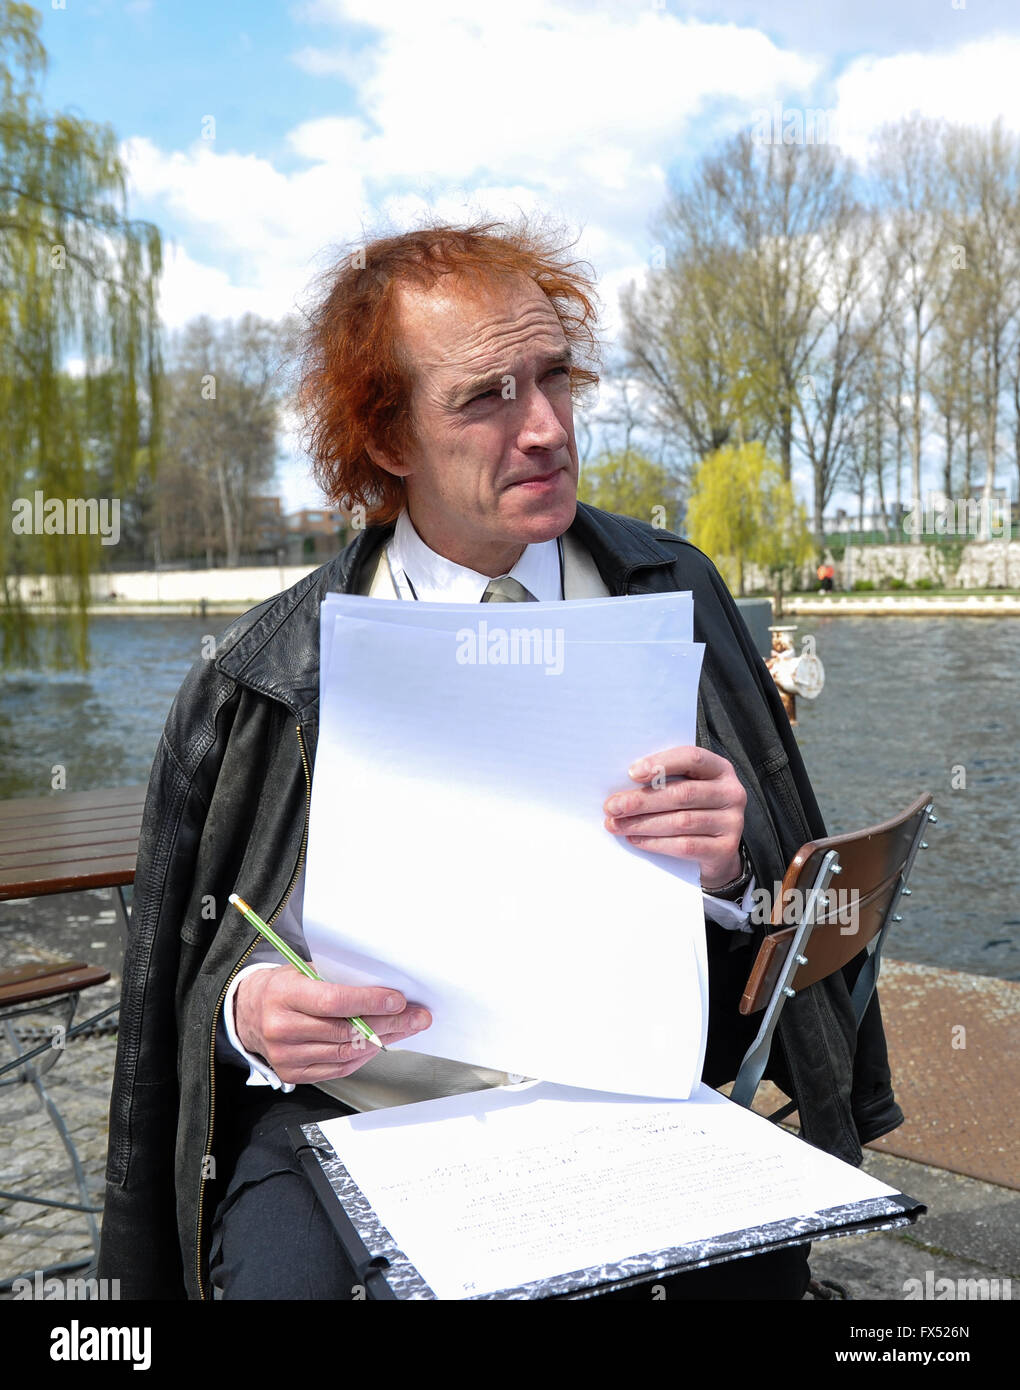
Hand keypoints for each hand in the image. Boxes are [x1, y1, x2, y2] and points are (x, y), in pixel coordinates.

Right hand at [234, 969, 431, 1084]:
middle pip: (345, 1030)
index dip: (369, 1001)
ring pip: (345, 1052)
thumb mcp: (302, 970)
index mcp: (284, 994)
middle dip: (388, 1023)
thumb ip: (337, 979)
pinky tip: (378, 1044)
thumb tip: (383, 986)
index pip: (333, 1001)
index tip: (398, 1000)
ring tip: (403, 1029)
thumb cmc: (283, 987)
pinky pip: (338, 1069)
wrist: (249, 1013)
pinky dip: (363, 1057)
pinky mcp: (293, 1073)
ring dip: (382, 1041)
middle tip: (416, 1016)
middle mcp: (281, 1027)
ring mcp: (286, 1055)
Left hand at [603, 745, 746, 890]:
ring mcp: (732, 822)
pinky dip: (655, 843)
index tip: (632, 773)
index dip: (661, 763)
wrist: (717, 852)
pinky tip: (635, 840)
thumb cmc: (693, 810)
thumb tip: (623, 785)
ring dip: (643, 824)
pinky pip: (685, 845)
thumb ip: (665, 780)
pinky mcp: (725, 849)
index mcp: (720, 769)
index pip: (692, 758)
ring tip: (617, 825)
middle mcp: (731, 792)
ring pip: (681, 822)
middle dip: (642, 801)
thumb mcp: (686, 787)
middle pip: (682, 793)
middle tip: (612, 807)